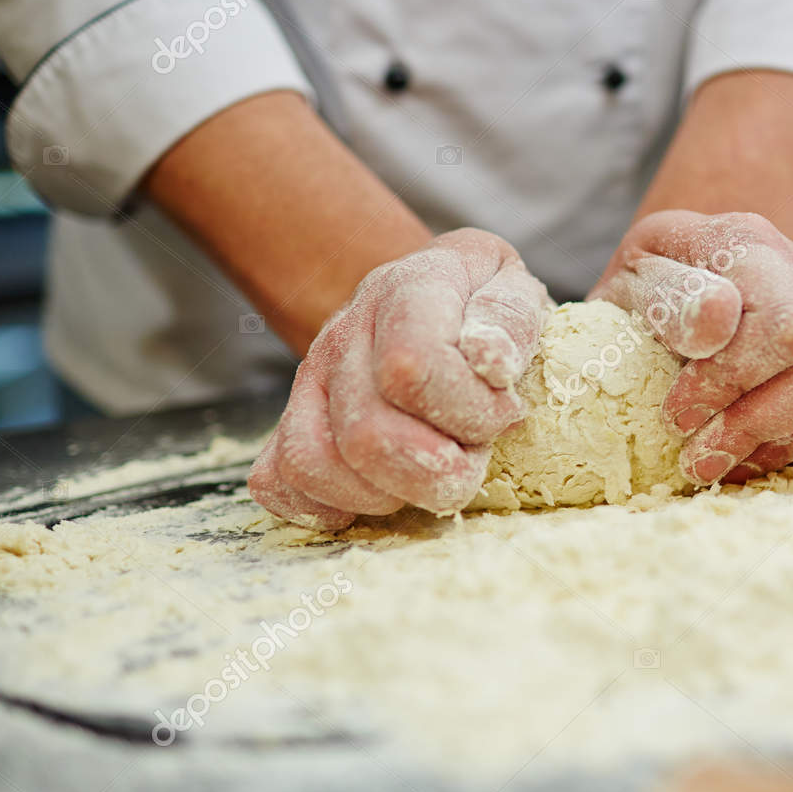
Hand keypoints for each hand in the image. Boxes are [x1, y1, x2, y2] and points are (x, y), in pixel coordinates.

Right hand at [250, 229, 549, 528]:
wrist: (426, 296)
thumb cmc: (478, 303)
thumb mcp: (512, 285)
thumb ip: (510, 316)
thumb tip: (491, 361)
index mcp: (403, 291)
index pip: (412, 368)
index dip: (469, 411)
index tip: (505, 411)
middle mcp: (343, 332)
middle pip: (365, 434)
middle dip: (436, 471)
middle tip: (470, 456)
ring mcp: (309, 379)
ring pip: (313, 464)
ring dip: (384, 493)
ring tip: (428, 472)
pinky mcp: (291, 419)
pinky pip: (279, 481)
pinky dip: (326, 506)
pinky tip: (376, 493)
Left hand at [591, 211, 792, 482]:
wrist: (683, 292)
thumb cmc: (652, 296)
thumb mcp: (632, 283)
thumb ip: (668, 296)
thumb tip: (718, 321)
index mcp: (755, 243)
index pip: (786, 327)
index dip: (730, 383)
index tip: (676, 416)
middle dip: (754, 426)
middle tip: (696, 456)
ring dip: (779, 448)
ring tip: (721, 456)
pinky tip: (759, 452)